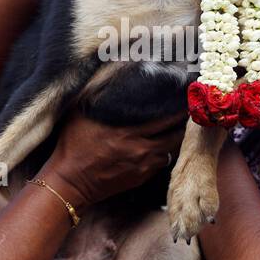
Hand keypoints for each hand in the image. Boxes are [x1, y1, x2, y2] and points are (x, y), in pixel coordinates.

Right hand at [41, 109, 187, 208]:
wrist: (69, 182)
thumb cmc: (71, 146)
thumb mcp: (80, 114)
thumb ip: (96, 96)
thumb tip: (107, 77)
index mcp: (127, 132)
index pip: (164, 119)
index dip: (178, 109)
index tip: (185, 99)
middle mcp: (139, 149)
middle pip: (174, 136)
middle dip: (183, 124)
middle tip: (190, 112)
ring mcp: (142, 166)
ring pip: (171, 151)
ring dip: (176, 140)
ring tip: (181, 129)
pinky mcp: (140, 178)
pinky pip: (161, 163)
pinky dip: (164, 153)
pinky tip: (164, 145)